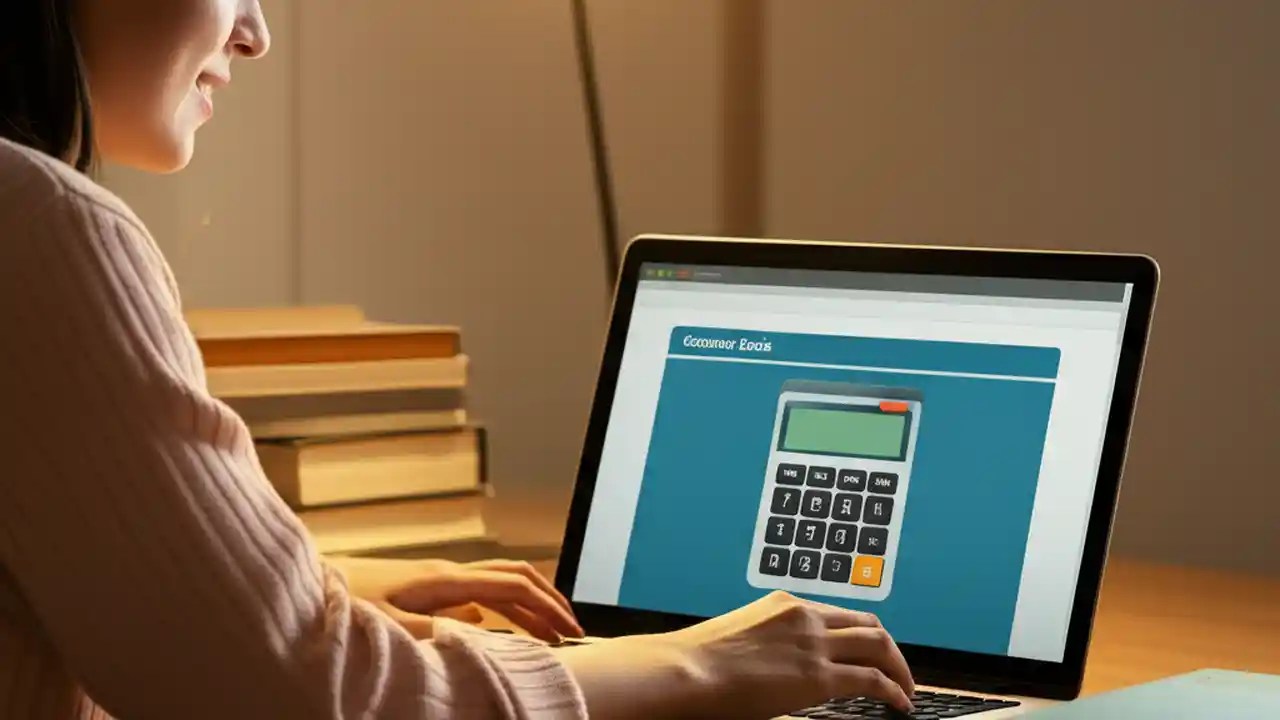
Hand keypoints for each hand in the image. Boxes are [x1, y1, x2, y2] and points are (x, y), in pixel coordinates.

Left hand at [329, 557, 582, 642]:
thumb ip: (432, 630)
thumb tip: (479, 627)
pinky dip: (498, 610)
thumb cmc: (339, 602)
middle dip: (546, 601)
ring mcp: (434, 579)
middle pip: (513, 578)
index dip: (546, 606)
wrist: (305, 583)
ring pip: (496, 585)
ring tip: (544, 632)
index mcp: (444, 580)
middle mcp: (445, 575)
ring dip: (525, 606)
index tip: (570, 630)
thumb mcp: (385, 625)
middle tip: (570, 630)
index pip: (512, 587)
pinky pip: (474, 594)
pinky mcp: (420, 589)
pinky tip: (495, 627)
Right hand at [556, 591, 913, 719]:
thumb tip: (775, 664)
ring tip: (905, 688)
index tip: (869, 650)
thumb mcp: (741, 638)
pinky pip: (873, 680)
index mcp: (784, 604)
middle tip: (896, 668)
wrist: (688, 670)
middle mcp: (805, 616)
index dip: (862, 633)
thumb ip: (768, 643)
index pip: (838, 614)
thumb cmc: (699, 661)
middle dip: (888, 647)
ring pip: (879, 646)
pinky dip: (894, 691)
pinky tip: (899, 704)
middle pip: (868, 625)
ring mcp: (814, 643)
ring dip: (899, 668)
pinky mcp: (818, 675)